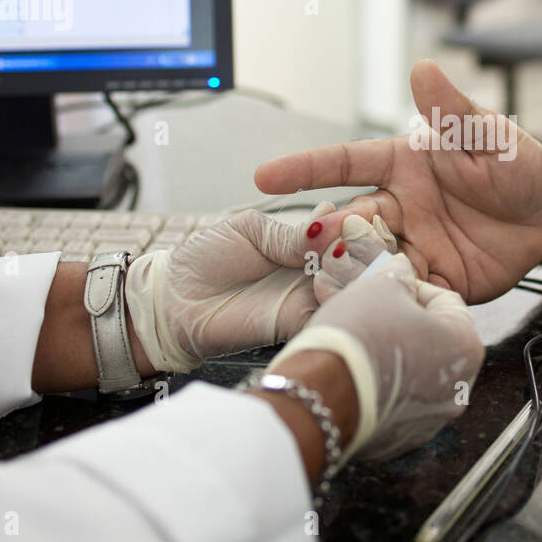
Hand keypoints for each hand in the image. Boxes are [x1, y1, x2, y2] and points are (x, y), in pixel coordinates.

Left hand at [125, 204, 394, 370]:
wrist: (175, 301)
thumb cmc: (206, 257)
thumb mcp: (250, 231)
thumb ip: (291, 234)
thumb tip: (331, 219)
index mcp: (306, 240)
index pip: (345, 230)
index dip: (358, 223)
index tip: (367, 213)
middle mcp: (315, 270)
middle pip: (356, 260)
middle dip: (365, 249)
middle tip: (363, 239)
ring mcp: (309, 299)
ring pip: (350, 289)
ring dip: (357, 276)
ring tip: (350, 262)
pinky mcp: (298, 327)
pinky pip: (329, 319)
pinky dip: (339, 306)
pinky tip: (340, 292)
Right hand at [255, 59, 541, 303]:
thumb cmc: (512, 164)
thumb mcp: (488, 134)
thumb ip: (454, 110)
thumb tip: (425, 70)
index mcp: (401, 166)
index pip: (345, 164)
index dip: (305, 168)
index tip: (265, 176)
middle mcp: (398, 206)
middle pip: (353, 218)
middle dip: (332, 230)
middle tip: (321, 238)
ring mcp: (412, 245)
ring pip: (370, 258)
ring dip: (353, 267)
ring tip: (342, 274)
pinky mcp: (432, 279)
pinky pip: (404, 290)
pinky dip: (389, 297)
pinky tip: (379, 304)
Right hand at [272, 253, 483, 460]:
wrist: (321, 397)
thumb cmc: (357, 337)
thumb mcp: (380, 288)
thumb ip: (399, 275)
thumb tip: (403, 270)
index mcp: (466, 347)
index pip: (447, 300)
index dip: (414, 286)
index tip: (388, 285)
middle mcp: (459, 389)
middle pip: (436, 339)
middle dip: (407, 321)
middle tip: (374, 311)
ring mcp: (433, 419)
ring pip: (418, 372)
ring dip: (396, 354)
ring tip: (362, 341)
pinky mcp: (404, 440)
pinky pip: (399, 403)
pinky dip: (384, 386)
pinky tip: (357, 373)